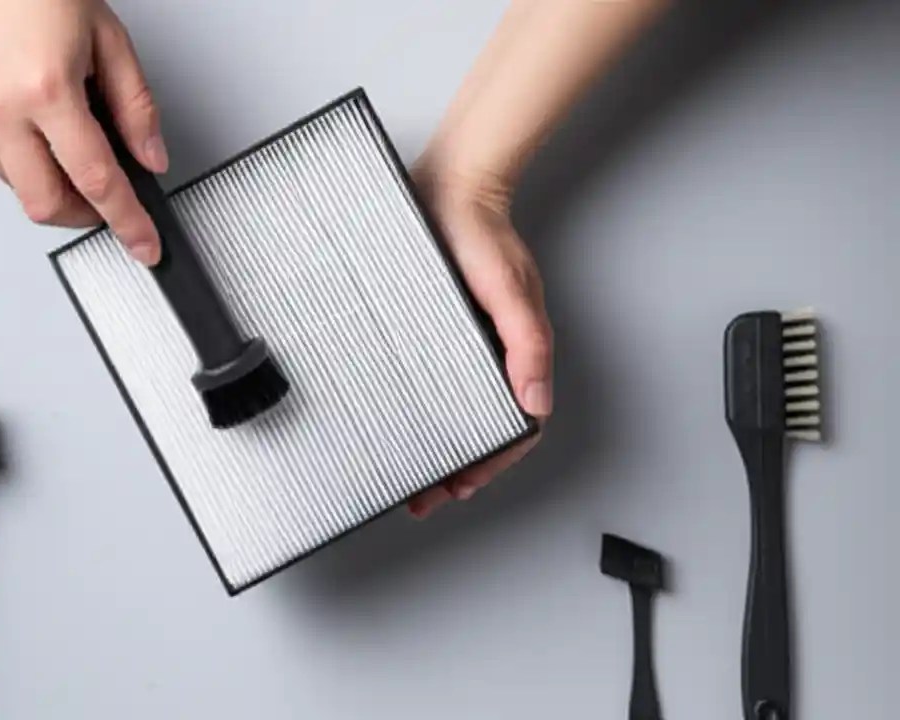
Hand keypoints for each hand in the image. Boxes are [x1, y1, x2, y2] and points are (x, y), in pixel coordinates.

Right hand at [0, 0, 166, 263]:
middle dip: (81, 214)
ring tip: (62, 136)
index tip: (144, 245)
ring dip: (48, 180)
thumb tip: (150, 158)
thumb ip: (136, 107)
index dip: (126, 220)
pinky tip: (28, 120)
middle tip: (103, 200)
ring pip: (15, 185)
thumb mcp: (109, 39)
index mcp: (46, 88)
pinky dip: (17, 154)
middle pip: (45, 203)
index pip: (96, 181)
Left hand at [405, 158, 552, 518]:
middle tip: (424, 496)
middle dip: (457, 467)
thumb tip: (535, 401)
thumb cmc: (485, 234)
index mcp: (513, 352)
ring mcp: (457, 343)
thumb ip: (527, 346)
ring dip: (435, 443)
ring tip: (408, 472)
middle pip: (478, 425)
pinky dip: (415, 406)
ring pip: (451, 407)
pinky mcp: (429, 328)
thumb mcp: (510, 292)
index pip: (513, 426)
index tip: (461, 486)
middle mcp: (487, 353)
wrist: (450, 187)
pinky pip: (426, 377)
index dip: (491, 463)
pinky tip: (394, 419)